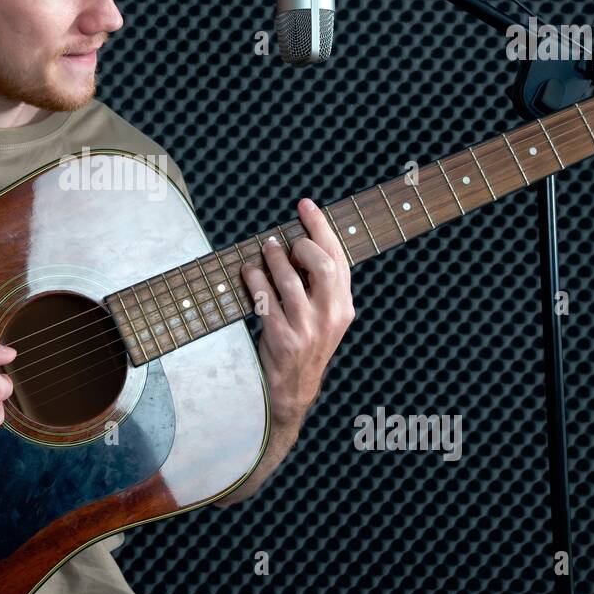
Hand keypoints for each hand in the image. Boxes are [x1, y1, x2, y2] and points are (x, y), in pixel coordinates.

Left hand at [239, 198, 354, 426]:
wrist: (294, 389)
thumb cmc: (305, 343)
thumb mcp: (324, 316)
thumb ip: (321, 285)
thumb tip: (299, 240)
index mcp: (344, 306)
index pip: (338, 258)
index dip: (321, 227)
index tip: (305, 205)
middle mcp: (330, 317)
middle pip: (321, 266)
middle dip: (301, 244)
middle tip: (285, 242)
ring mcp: (307, 330)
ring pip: (289, 280)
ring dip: (272, 258)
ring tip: (264, 250)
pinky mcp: (283, 340)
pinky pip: (265, 300)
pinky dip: (254, 279)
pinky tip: (248, 271)